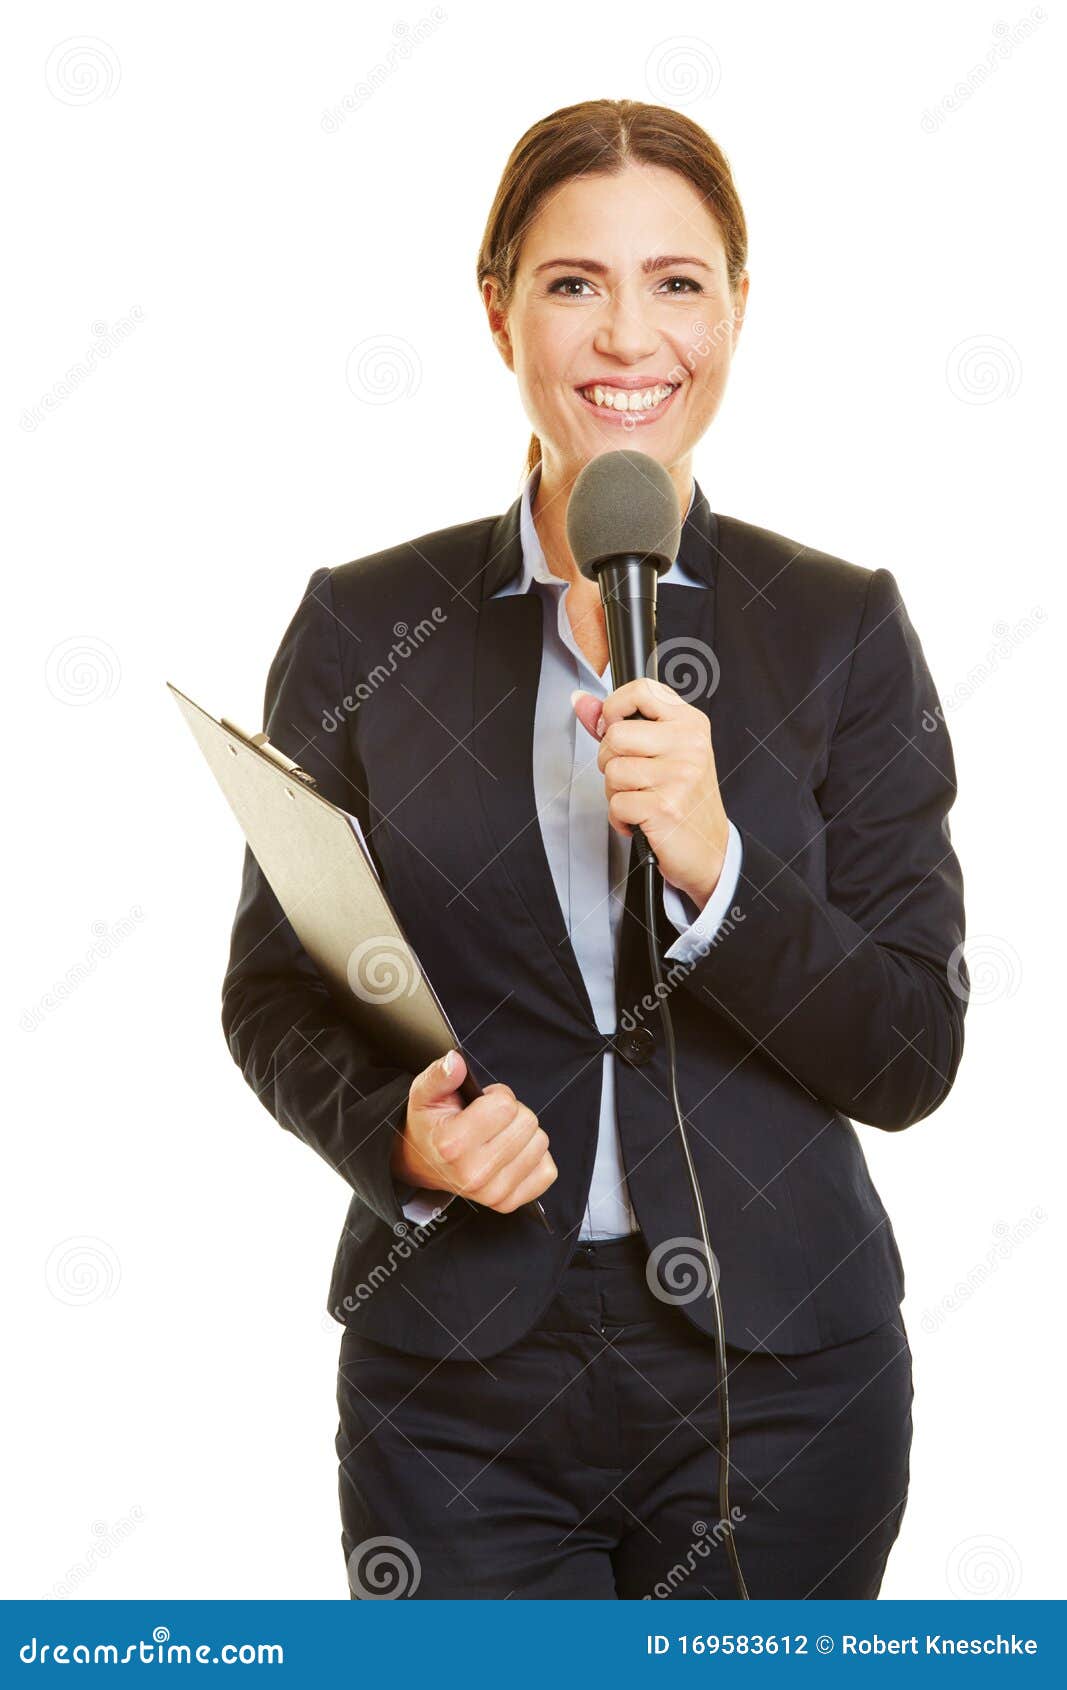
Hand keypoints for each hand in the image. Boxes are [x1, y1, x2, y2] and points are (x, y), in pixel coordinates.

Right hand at [391, 1050, 557, 1212]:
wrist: (424, 1163)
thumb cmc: (431, 1125)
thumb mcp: (425, 1094)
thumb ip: (440, 1074)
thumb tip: (456, 1061)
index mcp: (452, 1145)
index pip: (505, 1105)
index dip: (496, 1097)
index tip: (479, 1105)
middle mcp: (473, 1174)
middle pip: (528, 1122)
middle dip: (512, 1114)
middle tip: (489, 1121)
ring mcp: (493, 1193)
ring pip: (540, 1143)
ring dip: (523, 1134)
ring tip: (497, 1136)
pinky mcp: (510, 1203)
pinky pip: (548, 1170)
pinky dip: (534, 1158)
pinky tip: (510, 1154)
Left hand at [572, 677, 729, 909]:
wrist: (709, 851)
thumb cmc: (684, 800)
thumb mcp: (661, 752)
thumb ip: (619, 723)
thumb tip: (580, 700)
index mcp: (690, 723)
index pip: (641, 690)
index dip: (614, 709)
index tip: (614, 729)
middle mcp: (689, 745)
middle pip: (616, 735)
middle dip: (610, 761)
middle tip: (632, 777)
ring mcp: (679, 775)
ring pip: (612, 771)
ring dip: (616, 793)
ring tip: (640, 800)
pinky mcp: (665, 806)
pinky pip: (616, 804)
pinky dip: (620, 817)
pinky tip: (641, 819)